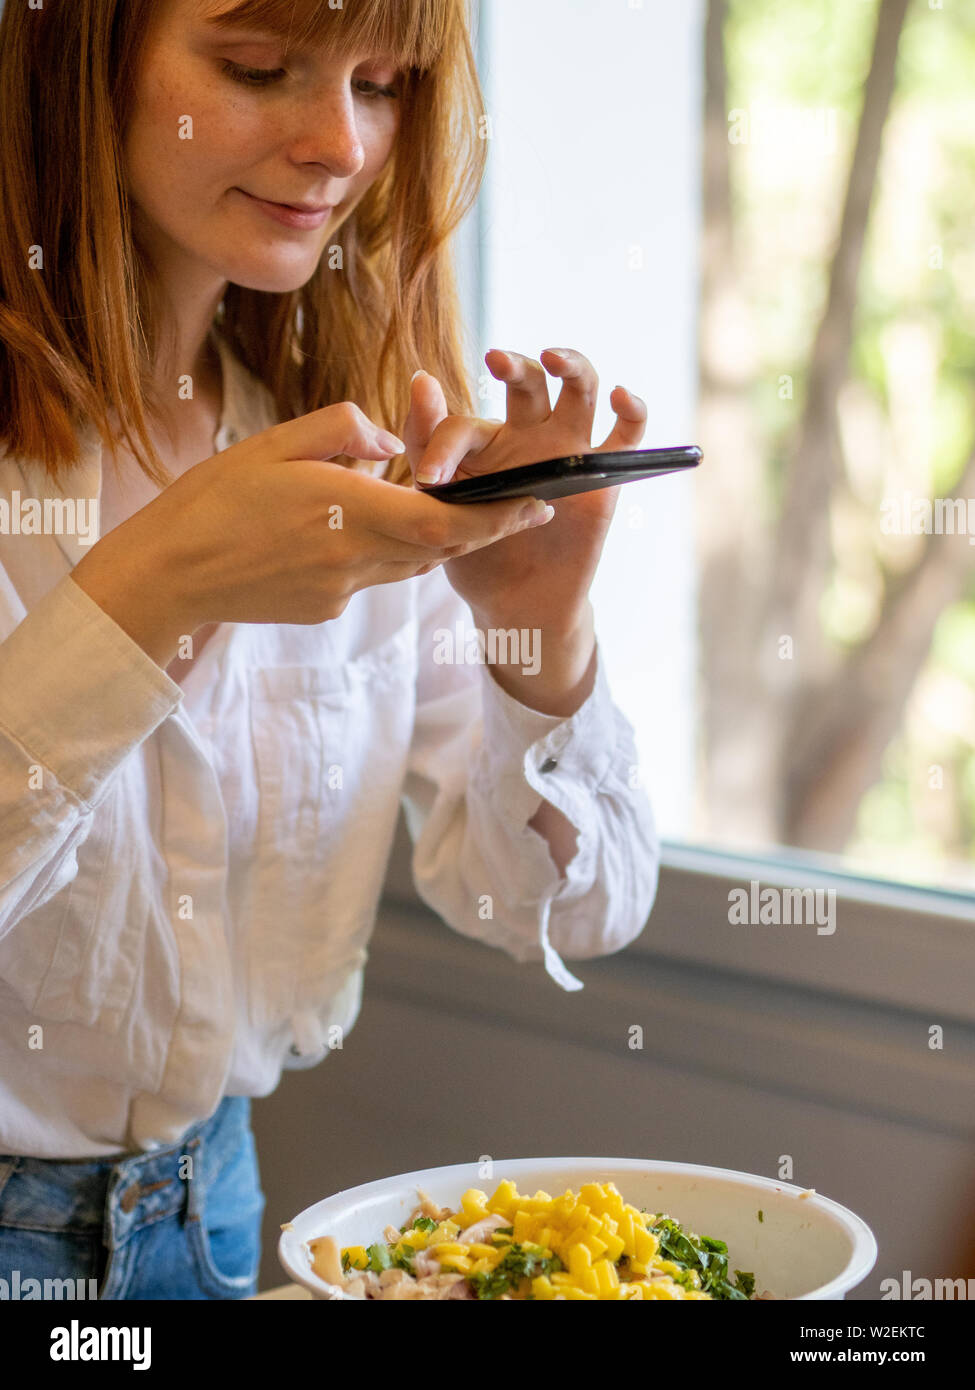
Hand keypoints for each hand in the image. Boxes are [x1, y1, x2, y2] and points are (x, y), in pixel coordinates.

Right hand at [71, 402, 552, 669]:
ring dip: (433, 538)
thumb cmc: (215, 500)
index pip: (446, 523)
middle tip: (519, 505)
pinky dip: (381, 550)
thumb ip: (344, 431)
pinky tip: (348, 527)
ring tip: (435, 505)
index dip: (499, 517)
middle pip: (441, 548)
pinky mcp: (326, 608)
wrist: (170, 574)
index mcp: (348, 513)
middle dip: (483, 527)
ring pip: (412, 564)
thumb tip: (391, 441)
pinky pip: (372, 576)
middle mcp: (355, 560)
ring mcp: (342, 591)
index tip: (538, 503)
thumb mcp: (276, 442)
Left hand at [401, 348, 646, 632]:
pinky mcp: (603, 476)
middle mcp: (528, 436)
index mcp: (485, 442)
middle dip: (515, 366)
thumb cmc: (474, 553)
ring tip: (554, 359)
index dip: (445, 445)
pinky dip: (632, 412)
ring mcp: (568, 451)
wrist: (516, 603)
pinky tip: (622, 398)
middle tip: (496, 360)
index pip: (466, 425)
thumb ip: (427, 444)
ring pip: (580, 391)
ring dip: (573, 366)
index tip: (431, 479)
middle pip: (528, 383)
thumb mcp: (438, 505)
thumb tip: (423, 378)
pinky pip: (626, 435)